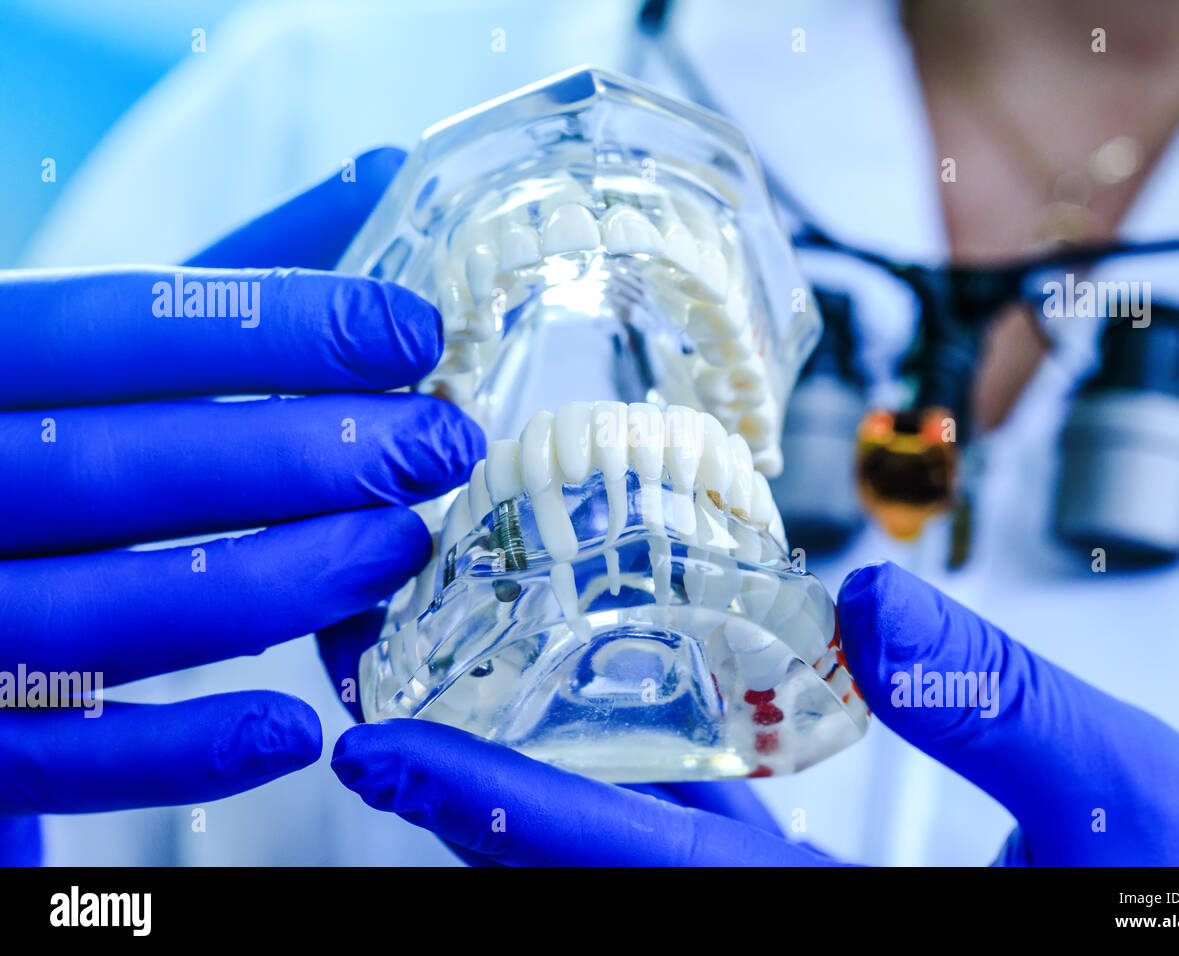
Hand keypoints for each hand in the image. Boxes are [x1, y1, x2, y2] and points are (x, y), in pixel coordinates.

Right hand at [0, 149, 483, 864]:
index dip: (275, 326)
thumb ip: (225, 274)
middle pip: (121, 468)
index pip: (120, 326)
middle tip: (443, 448)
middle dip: (301, 458)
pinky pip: (63, 749)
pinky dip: (178, 749)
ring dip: (268, 585)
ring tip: (400, 550)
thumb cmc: (39, 431)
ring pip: (100, 610)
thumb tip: (385, 174)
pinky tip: (296, 727)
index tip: (416, 331)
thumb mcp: (105, 341)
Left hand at [329, 562, 1178, 864]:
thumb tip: (874, 602)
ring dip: (531, 785)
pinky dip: (625, 789)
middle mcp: (774, 936)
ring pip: (626, 864)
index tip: (378, 747)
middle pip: (586, 872)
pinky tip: (607, 718)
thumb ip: (1009, 706)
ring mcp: (783, 926)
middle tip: (374, 701)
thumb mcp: (1131, 807)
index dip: (494, 805)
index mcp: (826, 932)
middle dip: (469, 792)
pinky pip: (691, 852)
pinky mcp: (810, 910)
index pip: (631, 866)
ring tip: (454, 691)